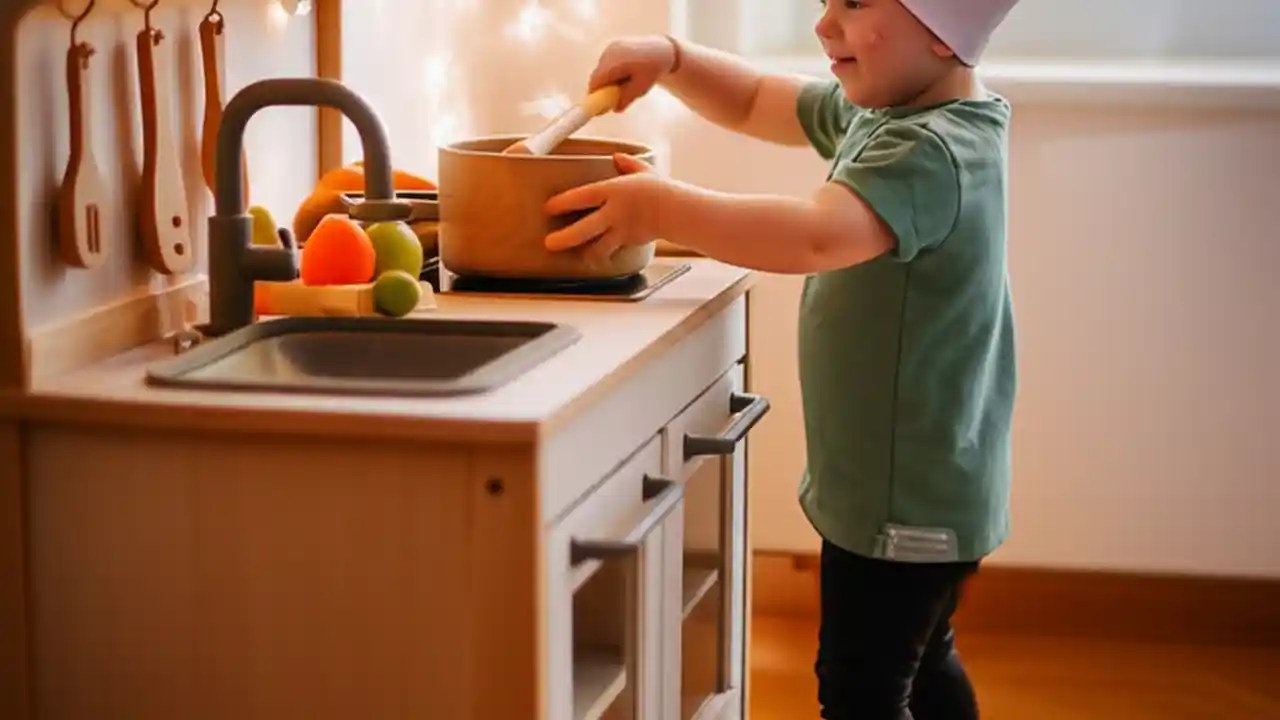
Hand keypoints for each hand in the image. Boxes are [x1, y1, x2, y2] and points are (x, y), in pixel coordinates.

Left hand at [544, 154, 666, 265]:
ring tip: (576, 255)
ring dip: (585, 253)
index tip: (548, 207)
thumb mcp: (644, 171)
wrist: (677, 210)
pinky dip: (604, 256)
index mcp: (613, 190)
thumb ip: (628, 164)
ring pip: (598, 247)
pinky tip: (596, 259)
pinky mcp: (629, 241)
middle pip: (584, 228)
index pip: (582, 196)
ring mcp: (621, 230)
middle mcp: (614, 212)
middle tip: (549, 243)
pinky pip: (612, 251)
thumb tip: (617, 156)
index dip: (563, 203)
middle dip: (565, 237)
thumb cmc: (660, 189)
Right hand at [589, 36, 677, 111]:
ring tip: (625, 84)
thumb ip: (626, 98)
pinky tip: (626, 74)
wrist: (661, 49)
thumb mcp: (641, 88)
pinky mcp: (612, 46)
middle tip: (613, 100)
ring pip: (601, 71)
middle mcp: (610, 51)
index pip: (596, 81)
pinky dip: (611, 73)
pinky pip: (606, 64)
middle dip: (602, 90)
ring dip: (607, 81)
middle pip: (597, 76)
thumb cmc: (653, 69)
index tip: (600, 108)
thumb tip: (615, 109)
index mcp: (616, 61)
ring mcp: (610, 47)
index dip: (595, 96)